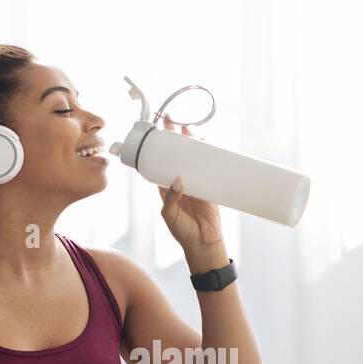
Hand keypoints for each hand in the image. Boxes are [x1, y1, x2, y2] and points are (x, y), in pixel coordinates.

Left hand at [157, 114, 223, 252]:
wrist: (203, 243)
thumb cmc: (182, 231)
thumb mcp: (170, 214)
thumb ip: (170, 198)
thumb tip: (177, 180)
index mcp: (165, 188)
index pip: (158, 164)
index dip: (156, 149)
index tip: (154, 134)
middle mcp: (179, 183)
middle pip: (175, 155)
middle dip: (172, 139)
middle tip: (170, 120)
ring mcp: (195, 183)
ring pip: (191, 159)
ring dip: (190, 144)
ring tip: (187, 128)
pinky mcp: (209, 186)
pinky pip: (207, 168)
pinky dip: (207, 157)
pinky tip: (206, 145)